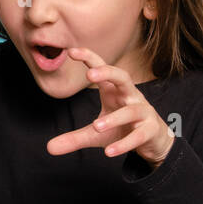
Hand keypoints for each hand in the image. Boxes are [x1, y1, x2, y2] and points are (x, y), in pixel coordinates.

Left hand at [46, 47, 173, 166]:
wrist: (153, 141)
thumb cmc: (123, 128)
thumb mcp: (96, 134)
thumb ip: (74, 138)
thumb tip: (49, 148)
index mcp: (114, 91)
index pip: (102, 69)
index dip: (89, 58)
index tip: (71, 51)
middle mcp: (130, 97)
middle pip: (123, 77)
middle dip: (108, 73)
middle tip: (90, 75)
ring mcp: (143, 112)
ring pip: (131, 111)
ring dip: (114, 118)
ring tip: (96, 126)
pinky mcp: (151, 130)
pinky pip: (138, 135)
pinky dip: (124, 144)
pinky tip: (109, 152)